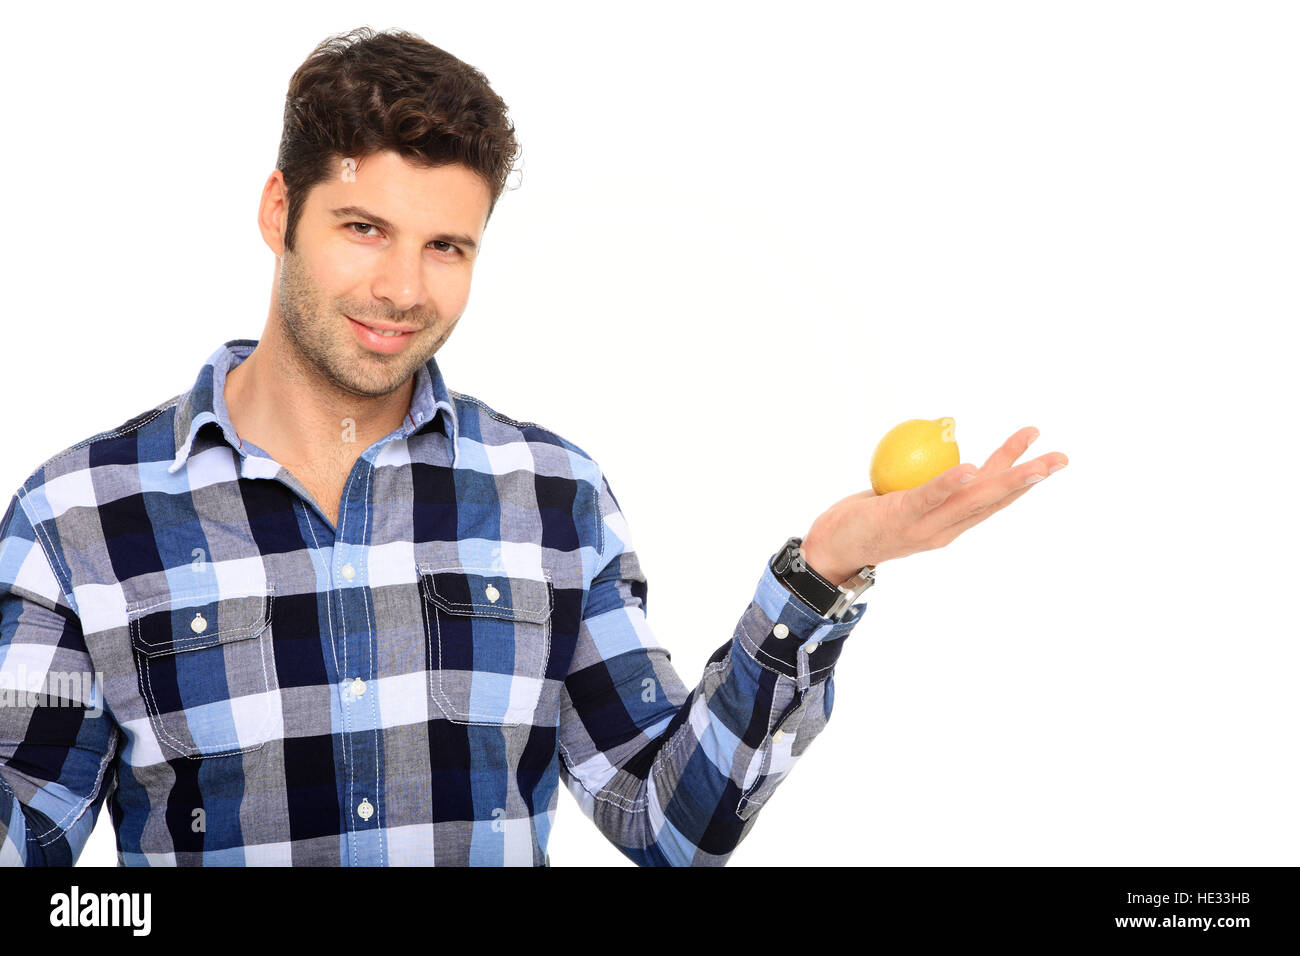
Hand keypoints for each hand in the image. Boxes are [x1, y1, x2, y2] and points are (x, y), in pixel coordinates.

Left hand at [799, 426, 1067, 584]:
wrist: (832, 549)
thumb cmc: (866, 520)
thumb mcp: (903, 501)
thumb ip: (925, 484)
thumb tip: (939, 448)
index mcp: (949, 526)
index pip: (992, 501)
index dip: (1023, 482)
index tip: (1048, 460)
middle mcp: (945, 530)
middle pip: (994, 500)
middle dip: (1031, 479)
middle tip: (1061, 457)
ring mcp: (925, 527)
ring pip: (972, 499)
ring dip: (1005, 477)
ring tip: (1031, 458)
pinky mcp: (901, 517)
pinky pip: (930, 496)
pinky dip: (950, 482)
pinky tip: (970, 466)